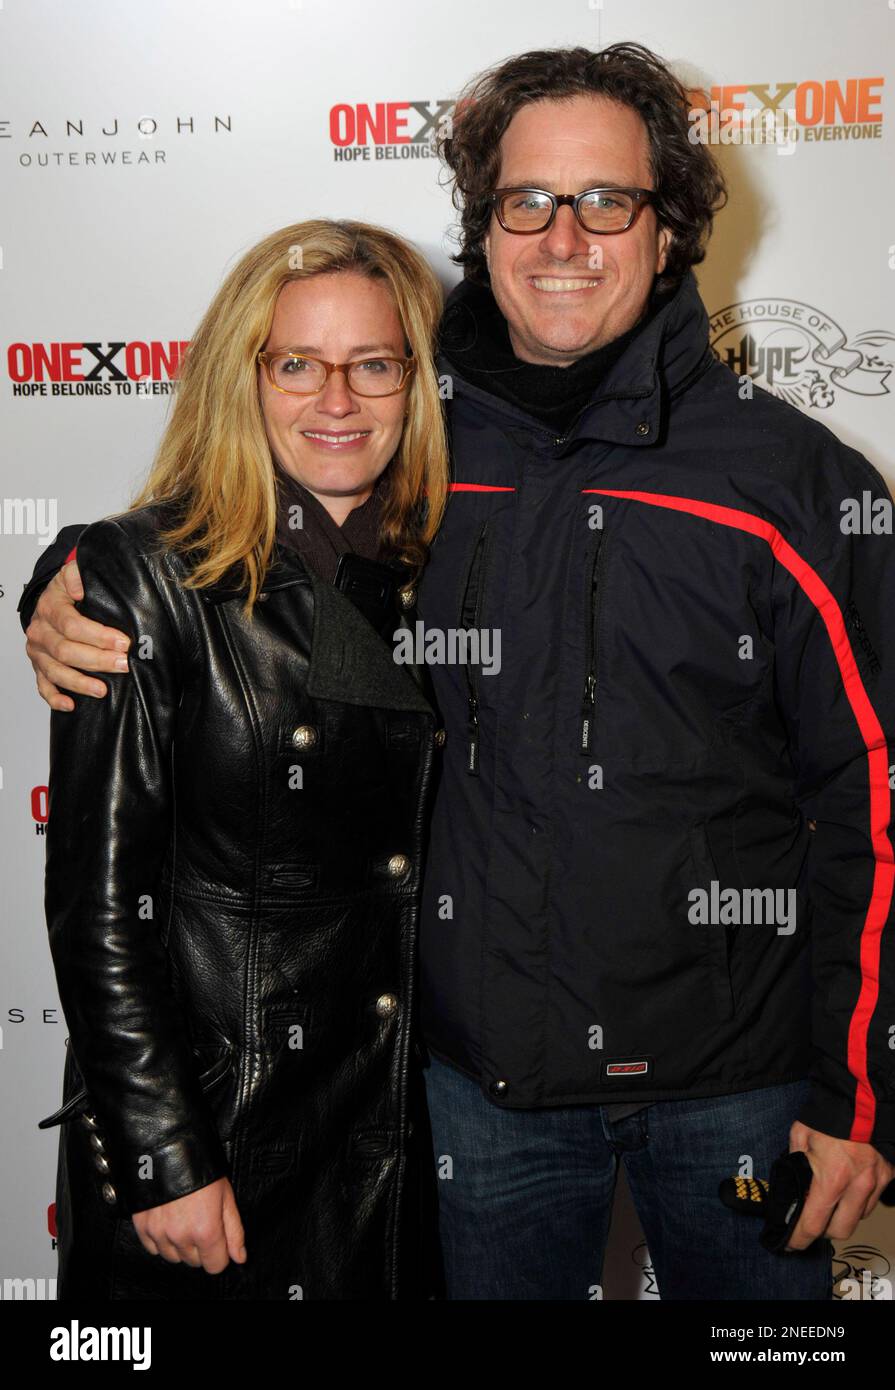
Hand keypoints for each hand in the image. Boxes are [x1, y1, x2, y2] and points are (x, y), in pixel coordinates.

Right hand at [24, 558, 130, 709]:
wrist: (52, 599)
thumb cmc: (69, 590)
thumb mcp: (73, 573)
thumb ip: (77, 574)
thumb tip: (80, 588)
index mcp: (50, 608)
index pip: (72, 625)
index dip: (99, 636)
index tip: (123, 643)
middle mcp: (40, 632)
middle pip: (65, 651)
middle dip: (97, 660)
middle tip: (123, 665)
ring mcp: (38, 652)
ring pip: (55, 672)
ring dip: (79, 683)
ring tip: (103, 690)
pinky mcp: (40, 667)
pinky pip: (43, 686)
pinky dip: (55, 698)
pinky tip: (71, 705)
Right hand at [131, 1176, 246, 1272]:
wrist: (170, 1149)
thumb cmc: (203, 1169)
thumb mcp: (226, 1197)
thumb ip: (234, 1231)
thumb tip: (239, 1257)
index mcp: (206, 1231)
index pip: (215, 1266)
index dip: (220, 1254)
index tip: (218, 1239)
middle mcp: (181, 1237)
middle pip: (195, 1262)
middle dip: (201, 1247)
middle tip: (201, 1220)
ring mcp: (159, 1233)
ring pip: (174, 1257)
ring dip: (180, 1245)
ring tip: (184, 1219)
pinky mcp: (143, 1227)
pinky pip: (153, 1249)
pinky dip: (161, 1240)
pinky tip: (168, 1221)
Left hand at [785, 1121, 894, 1248]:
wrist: (861, 1095)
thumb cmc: (829, 1114)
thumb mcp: (800, 1136)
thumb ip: (795, 1163)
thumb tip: (789, 1184)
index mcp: (832, 1178)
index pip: (813, 1224)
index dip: (799, 1238)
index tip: (790, 1243)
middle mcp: (857, 1185)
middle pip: (840, 1231)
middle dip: (823, 1231)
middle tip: (810, 1222)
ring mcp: (875, 1182)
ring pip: (858, 1218)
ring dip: (842, 1216)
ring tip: (829, 1202)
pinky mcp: (888, 1176)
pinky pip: (871, 1202)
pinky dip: (858, 1202)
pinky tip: (848, 1190)